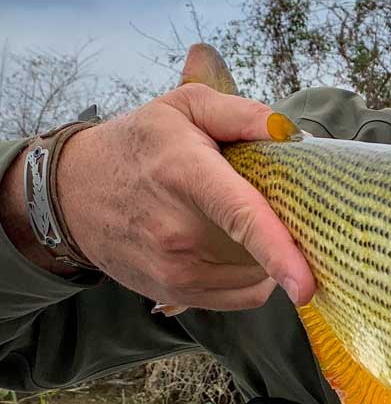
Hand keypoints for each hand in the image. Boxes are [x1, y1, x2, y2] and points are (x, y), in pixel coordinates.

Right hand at [55, 44, 314, 309]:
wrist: (72, 193)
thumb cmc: (139, 145)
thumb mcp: (185, 107)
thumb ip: (242, 114)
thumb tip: (292, 135)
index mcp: (185, 175)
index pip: (241, 217)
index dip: (278, 252)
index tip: (305, 284)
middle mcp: (177, 232)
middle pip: (261, 247)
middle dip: (285, 229)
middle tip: (272, 201)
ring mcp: (174, 270)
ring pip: (257, 275)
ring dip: (268, 254)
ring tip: (243, 221)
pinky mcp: (176, 294)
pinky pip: (243, 296)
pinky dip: (255, 276)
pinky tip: (239, 248)